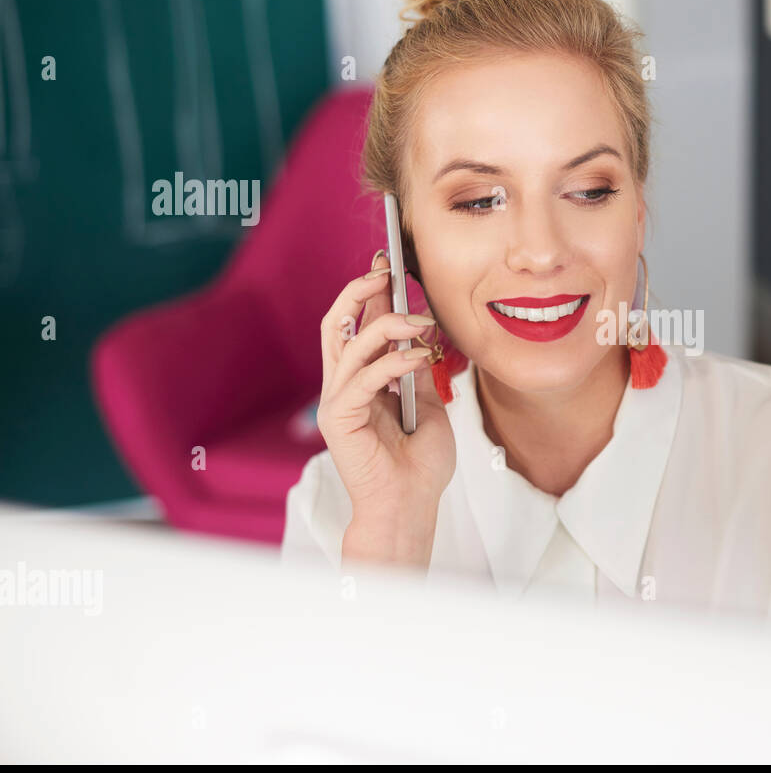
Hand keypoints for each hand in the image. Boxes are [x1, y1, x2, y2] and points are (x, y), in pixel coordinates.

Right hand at [316, 252, 456, 568]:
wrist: (411, 506)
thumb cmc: (419, 464)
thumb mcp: (430, 405)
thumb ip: (419, 371)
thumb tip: (421, 335)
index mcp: (361, 381)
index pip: (356, 325)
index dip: (369, 293)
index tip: (390, 266)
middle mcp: (343, 386)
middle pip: (337, 323)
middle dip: (360, 290)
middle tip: (387, 271)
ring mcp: (337, 401)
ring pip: (349, 343)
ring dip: (387, 324)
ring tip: (421, 321)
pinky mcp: (338, 419)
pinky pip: (363, 378)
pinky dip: (392, 361)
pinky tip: (418, 356)